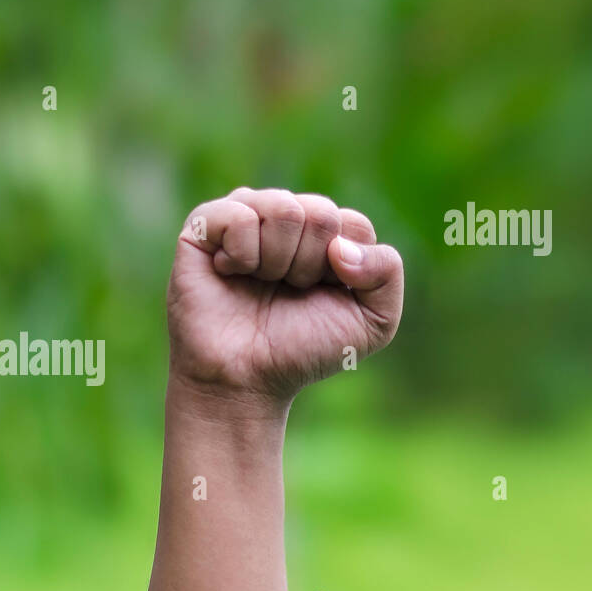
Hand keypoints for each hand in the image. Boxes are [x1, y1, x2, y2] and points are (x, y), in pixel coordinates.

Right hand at [167, 187, 403, 402]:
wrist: (243, 382)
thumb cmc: (301, 351)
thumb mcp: (373, 320)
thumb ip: (387, 272)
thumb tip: (340, 245)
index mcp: (326, 235)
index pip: (352, 222)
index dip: (341, 268)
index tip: (319, 296)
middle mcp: (285, 219)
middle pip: (320, 212)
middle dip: (308, 265)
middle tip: (285, 292)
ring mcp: (244, 217)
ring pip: (283, 208)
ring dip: (276, 261)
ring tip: (257, 283)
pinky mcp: (204, 226)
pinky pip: (239, 215)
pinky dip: (242, 254)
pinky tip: (228, 272)